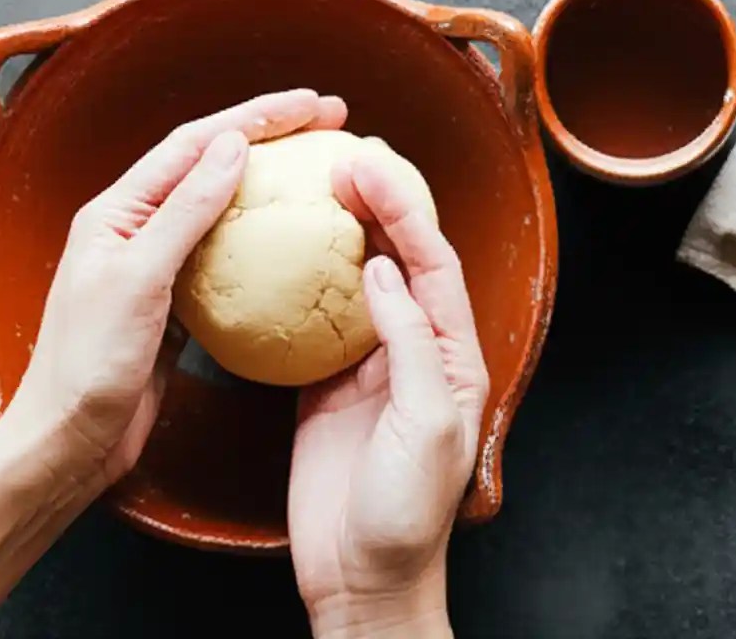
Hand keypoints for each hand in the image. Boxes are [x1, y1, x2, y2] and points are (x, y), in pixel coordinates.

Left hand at [4, 89, 347, 485]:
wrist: (68, 441)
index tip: (312, 104)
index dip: (257, 115)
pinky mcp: (176, 303)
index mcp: (117, 210)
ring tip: (318, 166)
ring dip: (270, 180)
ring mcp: (158, 265)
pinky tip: (293, 240)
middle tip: (330, 120)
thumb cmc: (88, 365)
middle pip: (213, 164)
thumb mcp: (138, 279)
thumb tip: (232, 147)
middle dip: (271, 134)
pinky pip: (227, 255)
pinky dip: (262, 238)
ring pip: (224, 206)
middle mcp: (137, 228)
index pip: (196, 143)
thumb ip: (186, 211)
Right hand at [289, 158, 489, 637]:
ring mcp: (370, 367)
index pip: (434, 266)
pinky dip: (302, 284)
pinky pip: (316, 323)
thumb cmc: (407, 512)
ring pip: (360, 282)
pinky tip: (283, 255)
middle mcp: (417, 353)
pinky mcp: (327, 388)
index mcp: (452, 358)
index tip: (368, 169)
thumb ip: (407, 343)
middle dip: (378, 207)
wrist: (364, 575)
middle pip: (401, 261)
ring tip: (314, 187)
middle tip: (340, 160)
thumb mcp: (424, 424)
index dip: (406, 212)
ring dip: (342, 234)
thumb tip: (384, 271)